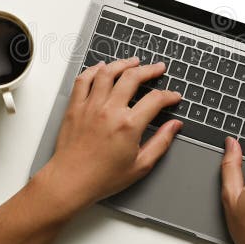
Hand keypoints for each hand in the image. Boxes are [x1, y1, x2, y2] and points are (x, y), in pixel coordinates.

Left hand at [37, 57, 182, 215]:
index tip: (173, 97)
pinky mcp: (75, 107)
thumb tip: (174, 126)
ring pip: (108, 73)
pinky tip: (102, 67)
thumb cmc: (102, 178)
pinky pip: (84, 80)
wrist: (70, 181)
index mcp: (128, 125)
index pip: (155, 99)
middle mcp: (109, 110)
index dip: (168, 96)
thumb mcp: (140, 166)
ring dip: (123, 63)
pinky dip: (94, 70)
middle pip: (133, 77)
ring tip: (133, 62)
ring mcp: (90, 106)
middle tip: (158, 68)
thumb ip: (161, 142)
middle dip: (150, 70)